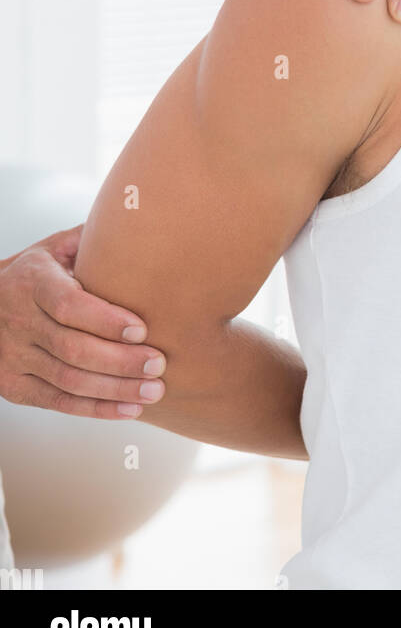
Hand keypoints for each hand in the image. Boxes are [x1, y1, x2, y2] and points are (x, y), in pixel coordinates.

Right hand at [0, 225, 165, 418]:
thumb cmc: (35, 274)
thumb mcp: (54, 249)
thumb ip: (90, 240)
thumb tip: (139, 218)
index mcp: (32, 282)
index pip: (69, 305)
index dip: (106, 320)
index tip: (142, 329)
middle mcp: (18, 321)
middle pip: (72, 348)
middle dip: (120, 361)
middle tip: (159, 365)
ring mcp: (13, 357)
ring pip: (68, 380)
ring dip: (115, 389)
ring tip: (154, 390)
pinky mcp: (14, 386)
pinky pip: (58, 402)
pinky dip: (96, 409)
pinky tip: (130, 409)